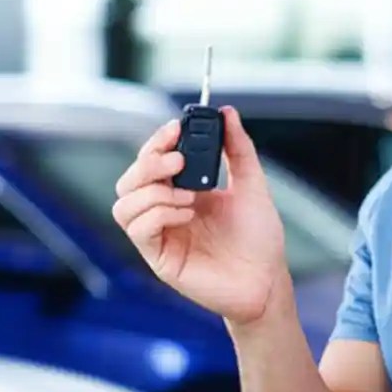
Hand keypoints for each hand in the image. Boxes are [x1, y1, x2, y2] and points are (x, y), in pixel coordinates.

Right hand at [112, 106, 287, 324]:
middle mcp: (165, 210)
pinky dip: (158, 214)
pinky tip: (186, 214)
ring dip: (152, 191)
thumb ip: (238, 149)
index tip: (176, 128)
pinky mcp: (160, 258)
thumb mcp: (252, 184)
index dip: (157, 141)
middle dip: (149, 162)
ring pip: (124, 204)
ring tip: (188, 196)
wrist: (267, 279)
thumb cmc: (260, 237)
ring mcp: (160, 235)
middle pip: (129, 179)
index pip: (151, 160)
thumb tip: (228, 113)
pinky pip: (138, 230)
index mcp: (183, 190)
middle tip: (180, 161)